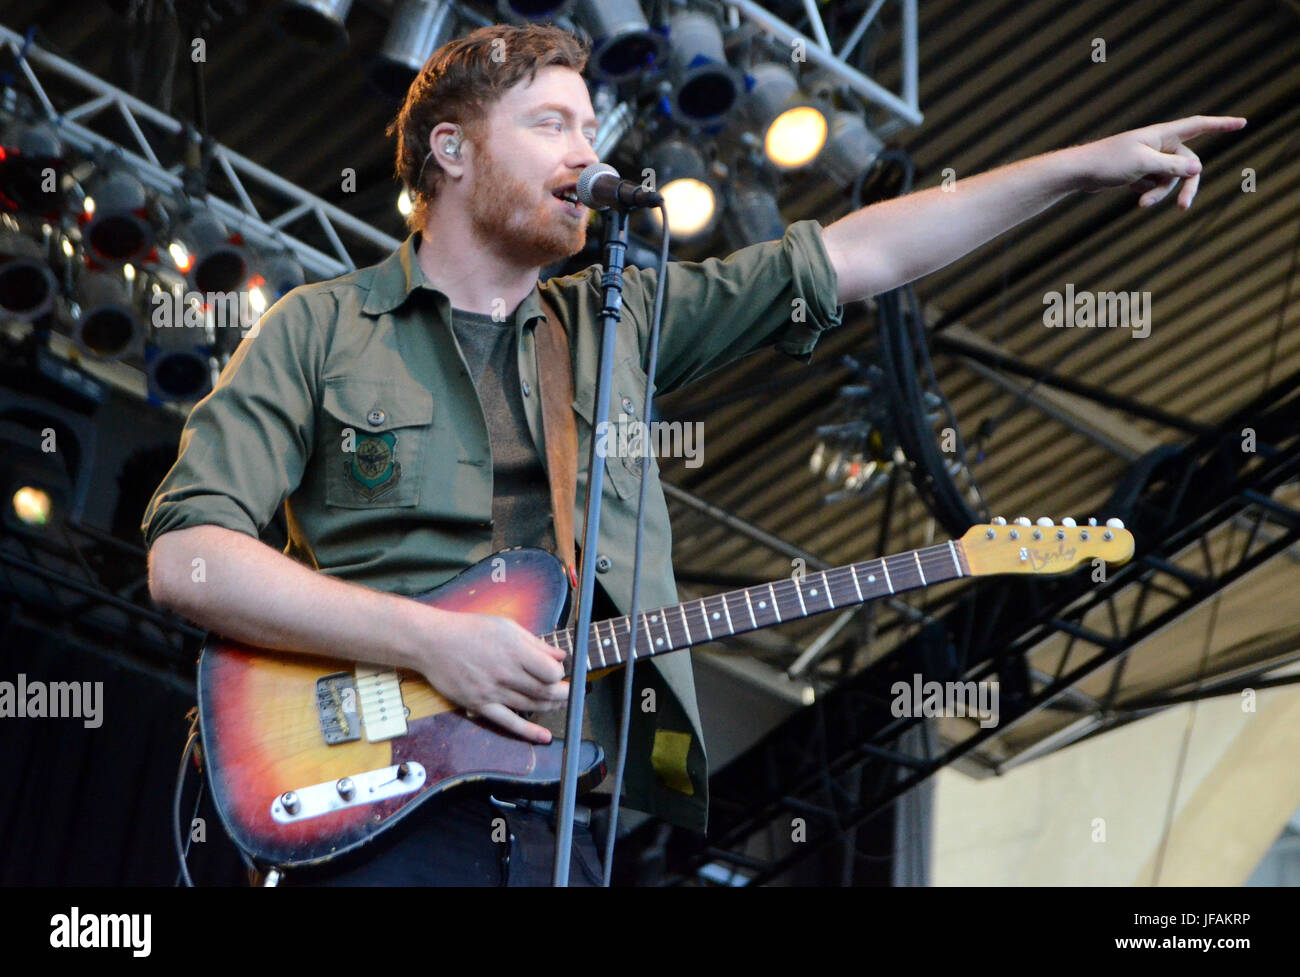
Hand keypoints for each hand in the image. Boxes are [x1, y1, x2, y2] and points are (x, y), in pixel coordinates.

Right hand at [413, 611, 569, 743]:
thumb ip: (535, 643)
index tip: (559, 671)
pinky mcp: (480, 705)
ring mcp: (492, 691)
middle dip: (562, 693)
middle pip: (544, 691)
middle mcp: (505, 673)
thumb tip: (560, 655)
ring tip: (559, 704)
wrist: (432, 642)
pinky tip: (544, 737)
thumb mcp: (506, 626)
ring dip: (550, 707)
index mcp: (514, 650)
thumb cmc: (469, 630)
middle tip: (569, 691)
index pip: (551, 671)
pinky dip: (528, 732)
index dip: (560, 674)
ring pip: (531, 706)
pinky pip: (508, 723)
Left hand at [1068, 115, 1246, 209]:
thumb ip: (1173, 167)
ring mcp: (1150, 159)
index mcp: (1162, 134)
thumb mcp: (1144, 164)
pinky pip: (1156, 185)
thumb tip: (1199, 169)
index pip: (1198, 126)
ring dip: (1160, 193)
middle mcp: (1159, 144)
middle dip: (1185, 186)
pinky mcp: (1140, 172)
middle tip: (1184, 207)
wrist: (1081, 172)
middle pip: (1188, 165)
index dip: (1221, 125)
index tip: (1243, 123)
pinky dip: (1148, 192)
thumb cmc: (1109, 162)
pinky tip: (1132, 192)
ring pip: (1170, 179)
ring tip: (1141, 204)